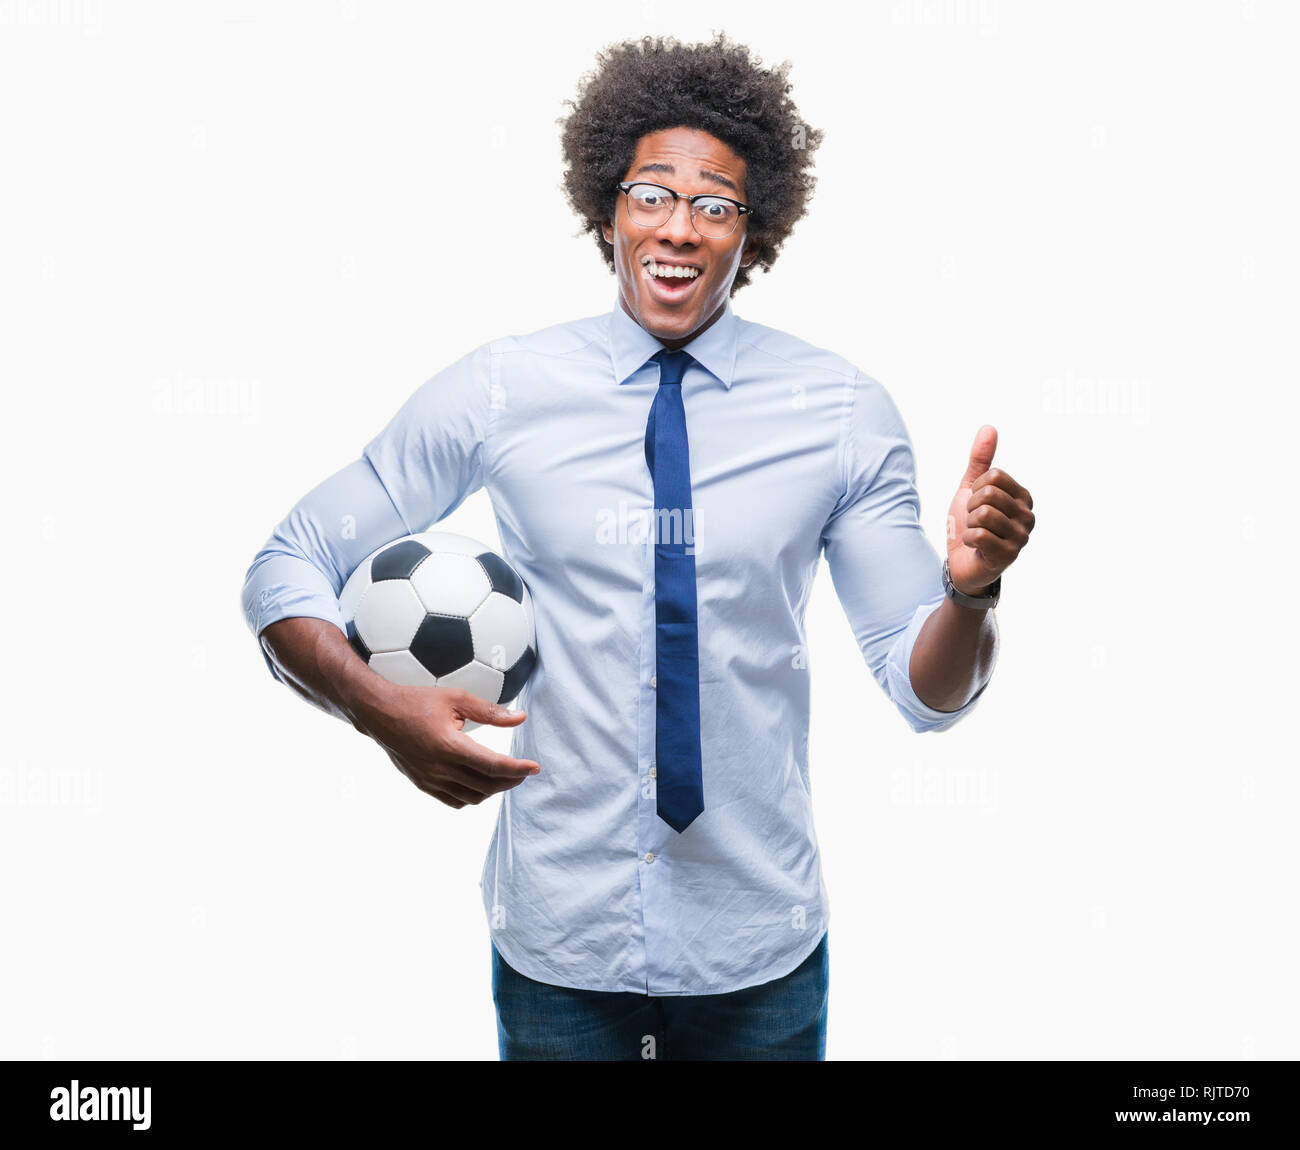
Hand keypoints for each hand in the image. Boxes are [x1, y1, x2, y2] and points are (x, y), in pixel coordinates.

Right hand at [350, 684, 540, 808]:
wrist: (379, 713)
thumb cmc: (416, 702)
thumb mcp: (456, 699)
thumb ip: (490, 711)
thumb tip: (519, 717)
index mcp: (449, 746)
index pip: (493, 766)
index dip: (518, 768)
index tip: (534, 767)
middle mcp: (440, 768)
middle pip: (487, 785)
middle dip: (510, 780)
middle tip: (523, 770)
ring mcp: (430, 780)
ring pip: (473, 796)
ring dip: (493, 789)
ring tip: (505, 776)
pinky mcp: (423, 784)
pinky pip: (455, 800)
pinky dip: (473, 796)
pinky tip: (480, 783)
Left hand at [945, 425, 1034, 595]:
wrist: (961, 562)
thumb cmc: (969, 524)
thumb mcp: (970, 489)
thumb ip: (980, 460)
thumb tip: (989, 427)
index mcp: (1023, 497)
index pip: (994, 475)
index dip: (976, 489)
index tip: (977, 504)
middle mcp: (1028, 516)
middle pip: (988, 494)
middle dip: (971, 507)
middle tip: (974, 521)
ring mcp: (1021, 537)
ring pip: (983, 514)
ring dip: (969, 524)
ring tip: (976, 533)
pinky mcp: (1009, 555)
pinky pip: (979, 535)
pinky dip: (969, 540)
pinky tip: (976, 547)